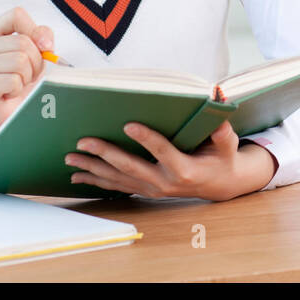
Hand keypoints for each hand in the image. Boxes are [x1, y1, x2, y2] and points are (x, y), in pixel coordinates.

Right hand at [0, 6, 51, 135]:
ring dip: (28, 76)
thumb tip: (44, 41)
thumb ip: (42, 36)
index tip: (41, 47)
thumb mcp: (36, 52)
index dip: (35, 31)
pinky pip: (13, 81)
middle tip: (27, 74)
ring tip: (19, 83)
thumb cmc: (21, 79)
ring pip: (20, 61)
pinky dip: (19, 89)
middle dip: (36, 61)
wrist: (7, 112)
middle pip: (23, 42)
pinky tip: (10, 93)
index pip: (16, 15)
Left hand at [66, 121, 277, 201]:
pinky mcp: (145, 190)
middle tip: (84, 141)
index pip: (162, 151)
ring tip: (71, 158)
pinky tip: (77, 177)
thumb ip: (223, 132)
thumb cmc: (222, 159)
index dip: (146, 138)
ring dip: (92, 169)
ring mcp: (152, 189)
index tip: (128, 124)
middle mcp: (165, 182)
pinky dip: (96, 181)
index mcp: (185, 169)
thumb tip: (219, 109)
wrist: (219, 186)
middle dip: (105, 153)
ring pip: (118, 178)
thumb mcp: (228, 146)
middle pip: (130, 166)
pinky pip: (117, 186)